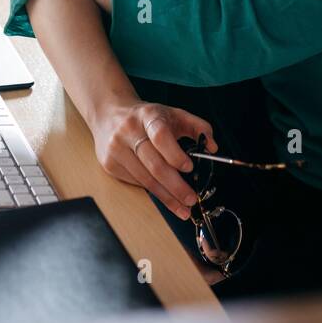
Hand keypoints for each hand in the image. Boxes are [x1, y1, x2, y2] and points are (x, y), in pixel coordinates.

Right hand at [90, 99, 217, 221]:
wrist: (109, 114)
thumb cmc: (147, 117)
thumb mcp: (173, 114)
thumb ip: (198, 127)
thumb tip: (212, 147)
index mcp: (147, 116)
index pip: (160, 136)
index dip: (175, 155)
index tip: (189, 168)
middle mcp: (128, 131)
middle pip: (154, 164)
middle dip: (175, 187)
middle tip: (191, 199)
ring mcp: (116, 149)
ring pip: (145, 179)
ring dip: (166, 197)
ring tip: (183, 208)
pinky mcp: (109, 164)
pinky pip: (136, 182)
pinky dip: (153, 191)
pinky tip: (164, 196)